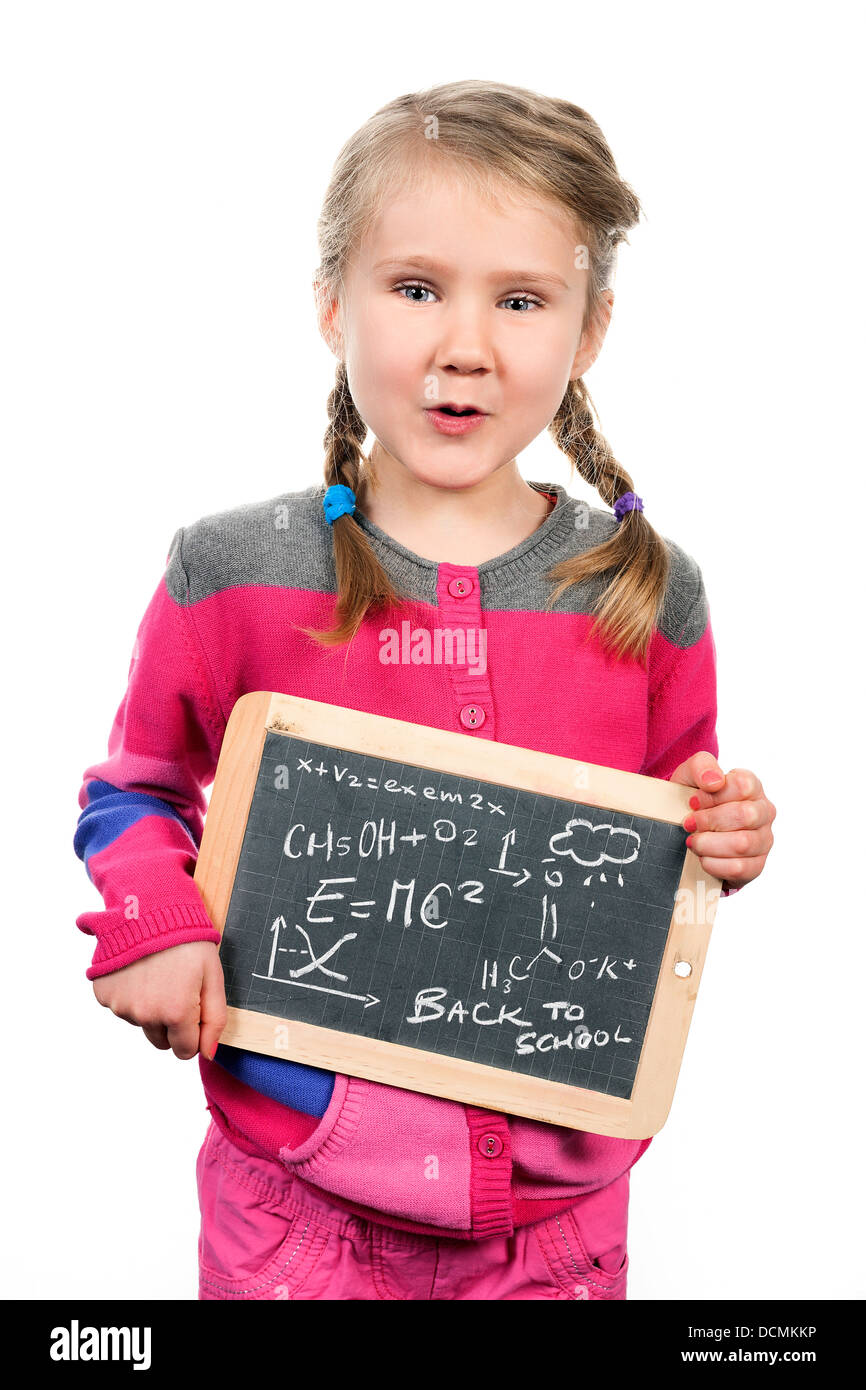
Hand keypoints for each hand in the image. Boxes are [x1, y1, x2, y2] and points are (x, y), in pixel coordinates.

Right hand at [91, 940, 226, 1060]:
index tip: (195, 1010)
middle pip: (162, 1040)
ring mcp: (120, 1006)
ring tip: (158, 972)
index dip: (193, 1033)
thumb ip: (215, 1019)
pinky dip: (131, 995)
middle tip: (177, 987)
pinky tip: (139, 970)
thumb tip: (208, 1052)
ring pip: (141, 1023)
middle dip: (172, 1023)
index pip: (185, 1050)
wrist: (149, 908)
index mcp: (175, 1012)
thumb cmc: (187, 941)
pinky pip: (122, 1007)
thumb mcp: (213, 976)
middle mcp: (144, 1015)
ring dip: (150, 1006)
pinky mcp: (104, 994)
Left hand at [669, 752, 775, 891]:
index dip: (713, 796)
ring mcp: (763, 840)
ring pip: (743, 844)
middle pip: (744, 816)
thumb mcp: (690, 775)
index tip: (693, 802)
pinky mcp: (756, 865)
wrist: (688, 827)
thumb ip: (701, 766)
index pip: (742, 786)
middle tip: (690, 824)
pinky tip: (703, 857)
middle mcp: (763, 812)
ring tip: (693, 841)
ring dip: (709, 844)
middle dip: (709, 821)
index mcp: (751, 786)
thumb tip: (715, 780)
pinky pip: (739, 868)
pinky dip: (714, 864)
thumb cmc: (694, 799)